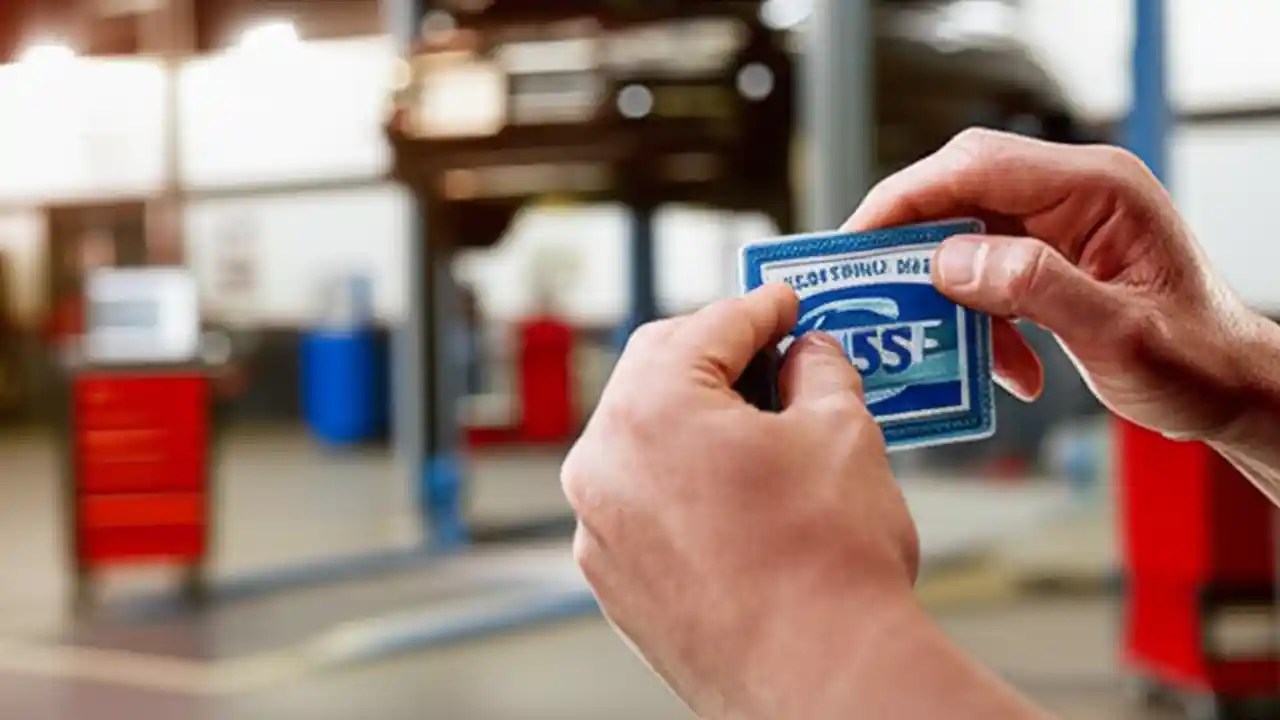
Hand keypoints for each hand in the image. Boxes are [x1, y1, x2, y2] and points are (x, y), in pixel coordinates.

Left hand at [562, 286, 1040, 718]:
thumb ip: (818, 370)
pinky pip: (639, 500)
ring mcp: (598, 526)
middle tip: (773, 353)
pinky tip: (735, 489)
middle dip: (718, 356)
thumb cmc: (830, 563)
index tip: (783, 303)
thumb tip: (808, 354)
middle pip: (657, 373)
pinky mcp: (612, 578)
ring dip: (696, 419)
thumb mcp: (843, 433)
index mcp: (650, 409)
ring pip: (643, 440)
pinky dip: (679, 480)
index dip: (758, 306)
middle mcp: (602, 464)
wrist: (822, 681)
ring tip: (761, 424)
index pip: (709, 327)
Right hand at [847, 128, 1278, 446]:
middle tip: (868, 287)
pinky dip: (978, 320)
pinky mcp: (1052, 258)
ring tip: (941, 344)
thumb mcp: (1119, 334)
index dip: (907, 198)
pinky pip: (987, 273)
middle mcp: (1075, 193)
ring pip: (966, 236)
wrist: (1231, 390)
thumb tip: (952, 260)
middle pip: (961, 193)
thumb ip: (1036, 288)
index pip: (978, 166)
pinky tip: (1000, 364)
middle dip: (911, 243)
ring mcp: (1062, 224)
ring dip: (947, 295)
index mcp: (1098, 188)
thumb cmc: (1198, 361)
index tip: (858, 241)